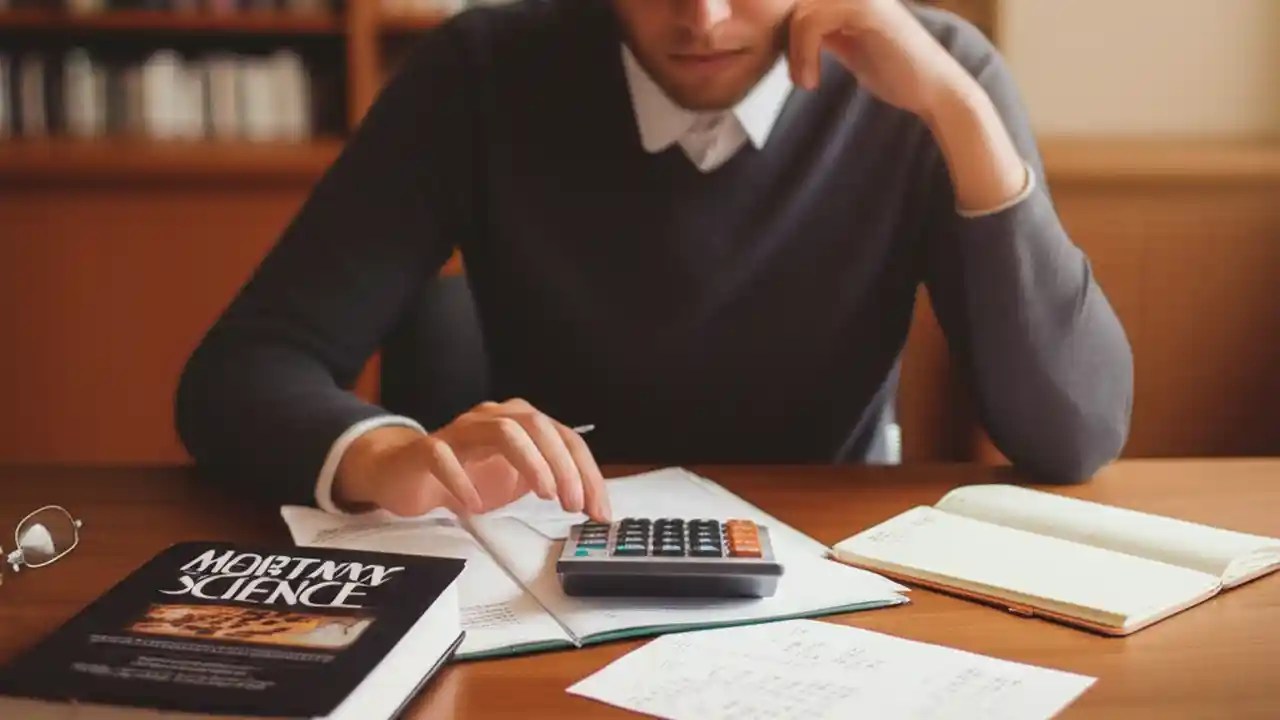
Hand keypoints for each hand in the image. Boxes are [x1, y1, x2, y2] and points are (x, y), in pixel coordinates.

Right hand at [334, 399, 610, 521]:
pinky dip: (463, 480)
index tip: (598, 509)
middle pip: (539, 427)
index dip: (586, 472)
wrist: (404, 473)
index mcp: (521, 424)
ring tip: (543, 495)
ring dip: (531, 462)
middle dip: (564, 466)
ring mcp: (460, 432)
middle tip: (574, 504)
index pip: (565, 437)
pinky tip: (475, 504)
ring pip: (503, 431)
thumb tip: (590, 504)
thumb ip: (550, 483)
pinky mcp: (426, 450)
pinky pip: (444, 456)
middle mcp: (494, 418)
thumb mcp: (516, 480)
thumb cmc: (466, 475)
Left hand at [789, 0, 1025, 211]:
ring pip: (800, 13)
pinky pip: (812, 22)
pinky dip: (804, 55)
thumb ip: (820, 31)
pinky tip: (812, 82)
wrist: (933, 89)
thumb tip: (780, 31)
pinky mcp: (865, 7)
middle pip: (794, 5)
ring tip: (806, 82)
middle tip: (798, 77)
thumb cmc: (892, 71)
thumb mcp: (846, 44)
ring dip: (794, 54)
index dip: (785, 34)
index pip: (798, 4)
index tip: (793, 67)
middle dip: (786, 43)